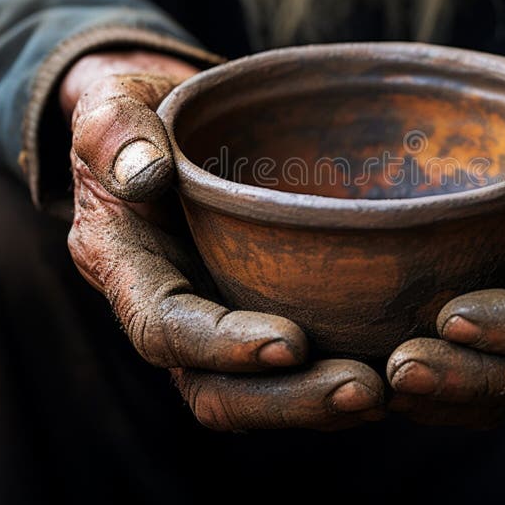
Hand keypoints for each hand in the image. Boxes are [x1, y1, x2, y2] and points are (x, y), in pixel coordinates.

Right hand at [62, 50, 383, 430]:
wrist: (180, 125)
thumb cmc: (145, 113)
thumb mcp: (114, 101)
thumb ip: (113, 128)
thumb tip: (145, 173)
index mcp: (124, 264)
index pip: (165, 327)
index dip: (223, 346)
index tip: (294, 342)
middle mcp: (166, 306)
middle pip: (214, 389)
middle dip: (286, 399)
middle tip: (364, 389)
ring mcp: (213, 314)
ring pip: (256, 391)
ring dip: (317, 403)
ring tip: (387, 390)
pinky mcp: (252, 309)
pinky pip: (287, 365)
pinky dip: (330, 377)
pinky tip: (391, 369)